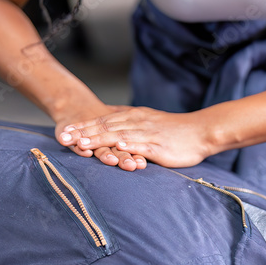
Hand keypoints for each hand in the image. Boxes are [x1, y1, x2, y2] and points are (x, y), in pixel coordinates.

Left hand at [58, 107, 216, 168]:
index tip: (66, 130)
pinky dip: (125, 145)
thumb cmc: (177, 131)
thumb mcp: (150, 122)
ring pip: (117, 134)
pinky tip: (114, 147)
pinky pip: (139, 144)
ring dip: (98, 138)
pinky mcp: (157, 145)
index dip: (84, 125)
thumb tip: (114, 126)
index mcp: (134, 116)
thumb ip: (132, 124)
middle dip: (83, 132)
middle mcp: (137, 122)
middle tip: (63, 137)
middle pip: (104, 125)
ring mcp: (146, 133)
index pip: (103, 119)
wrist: (202, 131)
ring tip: (80, 143)